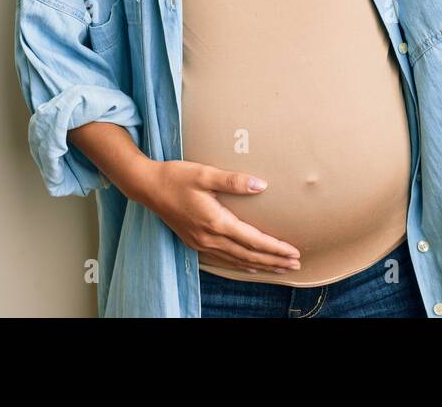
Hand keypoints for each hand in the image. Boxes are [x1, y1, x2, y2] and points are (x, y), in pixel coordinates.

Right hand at [138, 160, 301, 274]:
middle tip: (295, 265)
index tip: (293, 252)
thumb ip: (234, 181)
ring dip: (261, 266)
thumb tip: (261, 185)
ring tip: (280, 269)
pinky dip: (240, 264)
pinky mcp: (194, 241)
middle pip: (248, 255)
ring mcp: (200, 242)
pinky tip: (250, 266)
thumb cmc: (175, 176)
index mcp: (215, 222)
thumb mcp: (205, 173)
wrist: (147, 186)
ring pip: (237, 260)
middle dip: (274, 261)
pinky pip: (223, 259)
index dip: (275, 248)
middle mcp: (209, 237)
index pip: (253, 240)